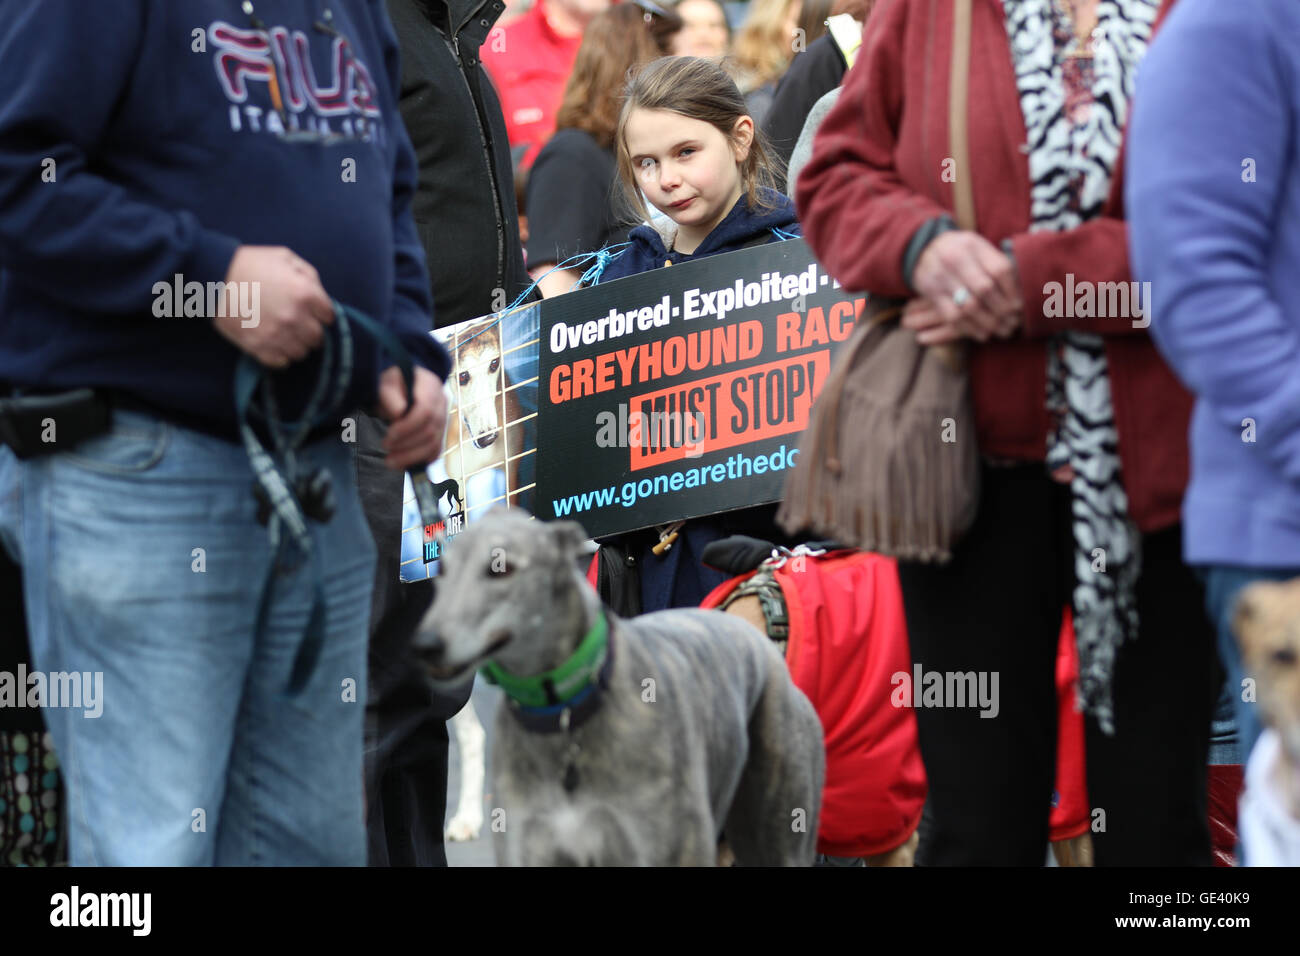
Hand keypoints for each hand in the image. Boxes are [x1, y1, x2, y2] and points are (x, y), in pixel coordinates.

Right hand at [213, 245, 333, 367]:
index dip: (321, 313)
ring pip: (301, 353)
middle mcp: (294, 317)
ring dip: (296, 345)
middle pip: (317, 338)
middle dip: (311, 331)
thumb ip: (308, 275)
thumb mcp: (284, 257)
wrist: (212, 276)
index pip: (328, 316)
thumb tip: (319, 294)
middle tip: (300, 326)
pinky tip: (274, 344)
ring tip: (286, 335)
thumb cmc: (250, 263)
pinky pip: (281, 362)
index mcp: (304, 293)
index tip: (313, 312)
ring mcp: (276, 335)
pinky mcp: (258, 347)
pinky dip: (281, 356)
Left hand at [376, 365, 446, 470]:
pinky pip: (436, 450)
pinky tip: (404, 463)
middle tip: (386, 451)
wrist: (408, 382)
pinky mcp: (441, 431)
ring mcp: (444, 419)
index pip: (425, 411)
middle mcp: (442, 404)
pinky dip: (421, 459)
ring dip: (411, 457)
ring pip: (434, 444)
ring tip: (391, 462)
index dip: (407, 428)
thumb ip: (391, 397)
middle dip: (406, 446)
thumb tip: (398, 416)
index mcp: (430, 387)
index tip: (389, 436)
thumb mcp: (387, 383)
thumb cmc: (396, 382)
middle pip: (430, 431)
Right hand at [911, 231, 1021, 341]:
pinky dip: (970, 329)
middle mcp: (956, 259)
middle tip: (1013, 323)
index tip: (1018, 306)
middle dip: (1002, 310)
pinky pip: (952, 316)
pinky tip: (982, 334)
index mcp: (973, 245)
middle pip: (984, 289)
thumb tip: (1018, 293)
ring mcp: (941, 277)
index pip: (999, 270)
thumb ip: (995, 263)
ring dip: (988, 322)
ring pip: (968, 306)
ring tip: (1002, 331)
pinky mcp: (932, 293)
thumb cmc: (960, 250)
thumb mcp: (978, 247)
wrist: (922, 249)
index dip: (1012, 291)